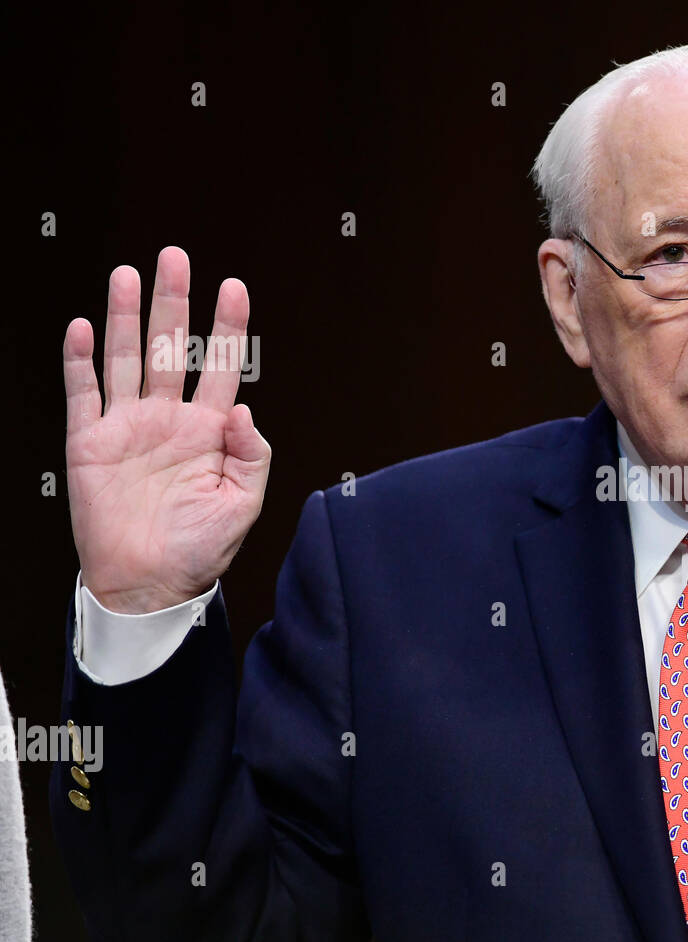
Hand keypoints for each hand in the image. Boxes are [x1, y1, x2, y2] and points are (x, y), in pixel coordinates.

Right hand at [63, 246, 270, 613]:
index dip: (227, 328)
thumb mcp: (242, 505)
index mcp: (209, 432)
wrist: (148, 584)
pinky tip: (86, 328)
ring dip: (126, 317)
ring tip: (129, 275)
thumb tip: (246, 410)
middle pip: (170, 348)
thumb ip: (252, 456)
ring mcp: (128, 426)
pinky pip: (84, 393)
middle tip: (176, 258)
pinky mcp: (90, 442)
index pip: (220, 368)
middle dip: (174, 303)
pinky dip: (81, 360)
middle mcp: (168, 420)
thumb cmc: (199, 550)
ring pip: (126, 359)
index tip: (234, 288)